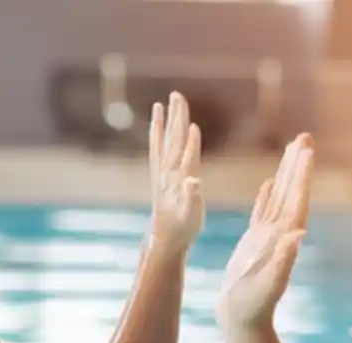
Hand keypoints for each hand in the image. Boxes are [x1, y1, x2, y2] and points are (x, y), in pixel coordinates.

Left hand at [149, 92, 204, 253]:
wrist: (165, 238)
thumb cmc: (183, 228)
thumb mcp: (192, 215)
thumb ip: (193, 196)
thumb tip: (194, 181)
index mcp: (180, 180)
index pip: (187, 156)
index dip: (191, 142)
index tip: (193, 125)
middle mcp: (169, 172)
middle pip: (174, 140)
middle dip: (177, 119)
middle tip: (177, 95)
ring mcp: (163, 173)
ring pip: (164, 141)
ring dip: (165, 122)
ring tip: (162, 103)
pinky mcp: (160, 176)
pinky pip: (157, 150)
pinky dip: (157, 136)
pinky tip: (157, 126)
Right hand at [218, 133, 313, 329]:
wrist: (241, 319)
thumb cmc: (253, 305)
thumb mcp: (268, 282)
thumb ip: (283, 259)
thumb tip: (297, 235)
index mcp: (285, 239)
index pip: (296, 200)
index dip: (301, 175)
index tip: (306, 150)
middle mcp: (282, 234)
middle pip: (292, 192)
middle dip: (298, 164)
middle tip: (305, 137)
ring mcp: (270, 237)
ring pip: (280, 197)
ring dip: (287, 173)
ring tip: (293, 149)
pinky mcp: (257, 242)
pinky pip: (264, 211)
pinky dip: (269, 194)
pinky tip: (271, 182)